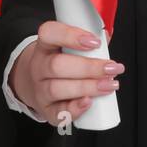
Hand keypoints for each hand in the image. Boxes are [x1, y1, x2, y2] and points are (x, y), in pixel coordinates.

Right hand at [7, 21, 121, 126]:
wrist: (35, 85)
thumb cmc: (58, 64)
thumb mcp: (65, 48)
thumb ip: (86, 42)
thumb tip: (106, 38)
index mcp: (44, 46)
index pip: (49, 34)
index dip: (71, 36)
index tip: (95, 42)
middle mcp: (38, 67)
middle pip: (56, 65)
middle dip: (88, 67)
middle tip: (111, 68)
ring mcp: (40, 90)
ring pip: (57, 89)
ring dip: (87, 87)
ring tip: (108, 85)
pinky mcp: (46, 110)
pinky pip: (58, 113)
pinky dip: (75, 109)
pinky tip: (89, 102)